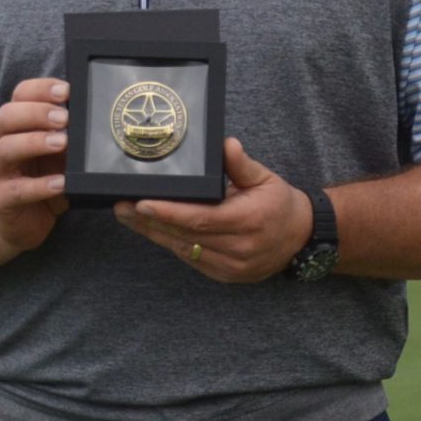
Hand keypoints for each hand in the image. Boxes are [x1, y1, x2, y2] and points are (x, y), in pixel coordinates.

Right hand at [0, 78, 70, 256]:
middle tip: (65, 118)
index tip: (66, 90)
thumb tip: (100, 116)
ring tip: (62, 143)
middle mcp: (1, 143)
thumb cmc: (43, 179)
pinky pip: (16, 190)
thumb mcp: (59, 154)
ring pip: (5, 148)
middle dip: (37, 112)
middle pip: (6, 116)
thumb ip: (69, 135)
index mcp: (15, 126)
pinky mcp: (0, 199)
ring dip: (35, 141)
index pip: (19, 95)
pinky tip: (61, 183)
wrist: (21, 222)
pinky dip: (40, 185)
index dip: (40, 89)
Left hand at [114, 138, 312, 283]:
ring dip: (153, 234)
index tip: (142, 204)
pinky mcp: (224, 275)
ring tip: (127, 217)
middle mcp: (238, 248)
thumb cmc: (280, 204)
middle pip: (185, 237)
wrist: (300, 239)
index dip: (169, 213)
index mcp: (247, 221)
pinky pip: (191, 259)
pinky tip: (151, 231)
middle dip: (149, 222)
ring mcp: (230, 266)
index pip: (200, 219)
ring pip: (183, 250)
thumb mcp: (267, 178)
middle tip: (121, 207)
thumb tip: (225, 145)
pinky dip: (170, 244)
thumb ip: (242, 164)